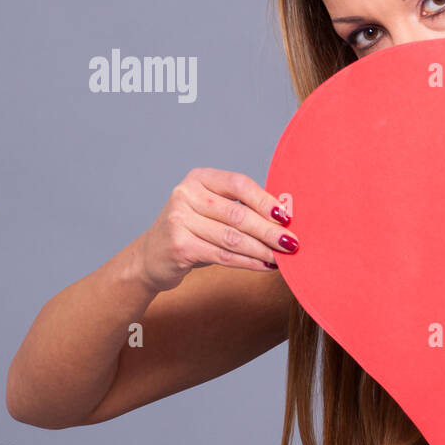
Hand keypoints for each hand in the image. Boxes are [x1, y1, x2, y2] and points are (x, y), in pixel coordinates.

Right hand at [135, 167, 298, 292]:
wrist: (152, 256)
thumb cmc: (193, 230)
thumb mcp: (213, 211)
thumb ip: (242, 208)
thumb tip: (285, 215)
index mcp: (198, 178)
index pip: (238, 184)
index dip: (265, 200)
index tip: (286, 217)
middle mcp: (185, 195)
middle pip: (238, 214)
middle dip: (269, 231)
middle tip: (292, 242)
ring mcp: (179, 220)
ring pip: (232, 238)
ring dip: (263, 249)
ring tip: (282, 257)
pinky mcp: (179, 246)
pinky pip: (223, 255)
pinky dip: (248, 262)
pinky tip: (265, 266)